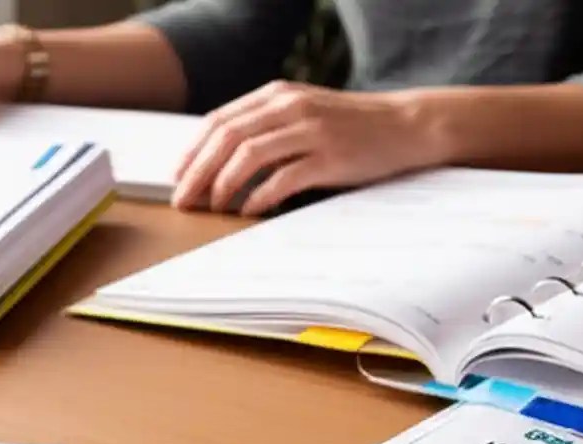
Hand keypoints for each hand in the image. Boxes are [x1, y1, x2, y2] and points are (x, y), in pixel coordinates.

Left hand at [172, 81, 442, 215]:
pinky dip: (259, 196)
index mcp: (278, 94)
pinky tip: (248, 211)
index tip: (177, 178)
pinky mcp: (330, 157)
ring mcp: (310, 131)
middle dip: (197, 172)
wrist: (406, 125)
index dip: (192, 151)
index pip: (219, 121)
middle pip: (226, 138)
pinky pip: (282, 178)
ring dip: (223, 185)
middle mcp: (290, 107)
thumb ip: (266, 127)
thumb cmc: (349, 126)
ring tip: (213, 207)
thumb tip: (220, 161)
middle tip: (183, 200)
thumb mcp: (303, 114)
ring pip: (248, 155)